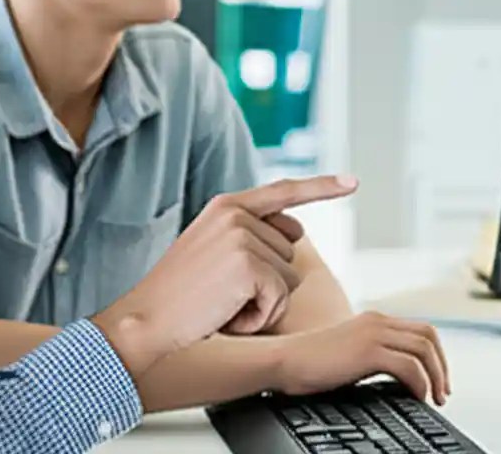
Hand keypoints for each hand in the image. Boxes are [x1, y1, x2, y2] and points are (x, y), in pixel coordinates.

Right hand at [90, 175, 357, 377]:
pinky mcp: (249, 265)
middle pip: (290, 252)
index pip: (283, 192)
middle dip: (267, 282)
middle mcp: (236, 214)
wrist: (147, 318)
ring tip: (222, 303)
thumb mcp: (213, 252)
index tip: (353, 182)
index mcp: (226, 206)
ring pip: (289, 279)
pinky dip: (259, 317)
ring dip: (263, 302)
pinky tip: (227, 315)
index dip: (322, 187)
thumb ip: (252, 236)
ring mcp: (242, 237)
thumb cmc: (180, 294)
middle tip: (222, 292)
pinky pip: (279, 299)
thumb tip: (297, 231)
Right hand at [272, 311, 450, 404]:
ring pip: (424, 350)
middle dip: (441, 365)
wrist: (284, 360)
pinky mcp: (368, 351)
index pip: (419, 329)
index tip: (435, 378)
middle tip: (442, 391)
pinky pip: (409, 367)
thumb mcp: (346, 350)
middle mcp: (376, 321)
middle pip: (429, 336)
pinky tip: (414, 397)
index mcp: (372, 320)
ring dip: (435, 376)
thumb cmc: (307, 361)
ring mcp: (373, 334)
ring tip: (433, 397)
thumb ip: (370, 354)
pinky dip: (419, 384)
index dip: (434, 354)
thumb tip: (395, 376)